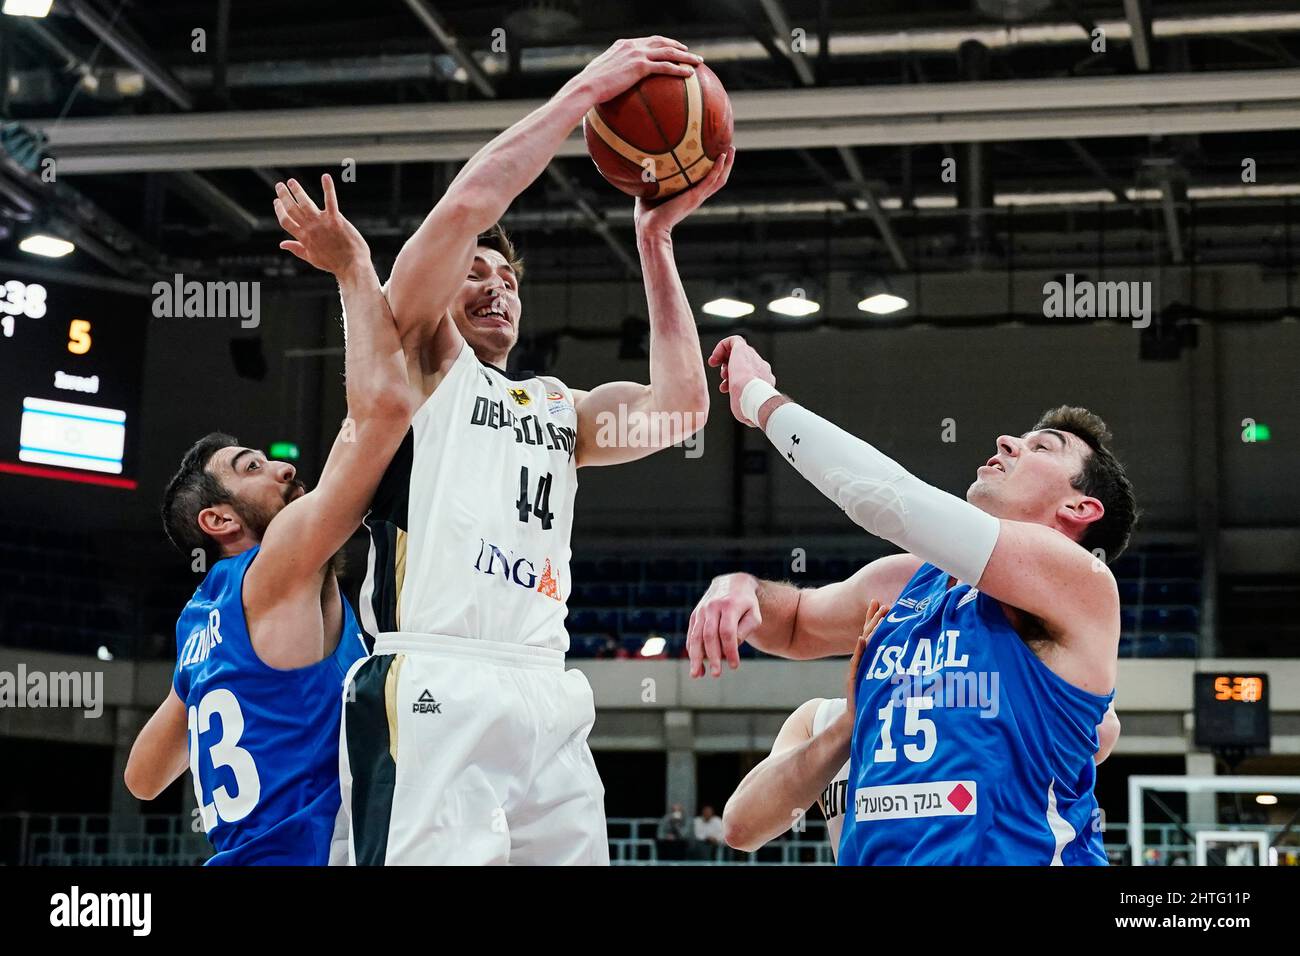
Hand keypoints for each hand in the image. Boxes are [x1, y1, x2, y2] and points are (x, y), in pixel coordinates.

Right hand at [274, 174, 370, 281]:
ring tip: (292, 181)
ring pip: (305, 203)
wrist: (352, 266)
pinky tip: (325, 176)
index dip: (279, 210)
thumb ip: (296, 249)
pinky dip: (328, 188)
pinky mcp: (336, 219)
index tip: (276, 201)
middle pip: (292, 209)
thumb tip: (281, 244)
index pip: (285, 221)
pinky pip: (330, 200)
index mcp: (303, 238)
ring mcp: (322, 223)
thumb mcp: (311, 258)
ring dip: (297, 190)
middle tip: (279, 185)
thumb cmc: (333, 263)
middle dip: (284, 196)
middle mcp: (310, 229)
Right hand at [572, 36, 701, 106]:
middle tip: (689, 51)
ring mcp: (637, 54)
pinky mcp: (640, 67)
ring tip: (698, 61)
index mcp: (623, 45)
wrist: (586, 87)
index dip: (663, 43)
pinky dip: (679, 69)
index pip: (647, 40)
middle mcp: (632, 46)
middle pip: (661, 42)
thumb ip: (612, 76)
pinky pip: (665, 67)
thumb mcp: (601, 76)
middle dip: (678, 45)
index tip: (673, 47)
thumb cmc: (590, 88)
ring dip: (685, 55)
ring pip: (668, 52)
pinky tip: (689, 74)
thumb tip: (613, 89)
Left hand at [635, 147, 734, 239]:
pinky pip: (711, 180)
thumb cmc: (646, 212)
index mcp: (689, 195)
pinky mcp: (694, 196)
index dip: (713, 169)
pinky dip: (718, 168)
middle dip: (726, 164)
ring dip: (728, 164)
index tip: (716, 154)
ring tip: (731, 149)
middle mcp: (696, 196)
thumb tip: (643, 161)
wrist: (648, 226)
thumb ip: (652, 177)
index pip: (706, 181)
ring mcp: (697, 196)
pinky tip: (722, 156)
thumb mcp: (652, 189)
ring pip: (719, 179)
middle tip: (730, 148)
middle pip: (718, 179)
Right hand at [687, 573, 760, 677]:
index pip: (727, 632)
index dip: (730, 650)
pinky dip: (692, 650)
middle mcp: (712, 607)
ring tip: (696, 675)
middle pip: (709, 635)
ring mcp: (701, 610)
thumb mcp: (754, 614)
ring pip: (696, 636)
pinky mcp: (695, 615)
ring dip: (695, 657)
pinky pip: (691, 634)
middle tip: (716, 674)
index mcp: (729, 605)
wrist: (732, 584)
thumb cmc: (747, 604)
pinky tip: (696, 664)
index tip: (734, 666)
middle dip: (712, 656)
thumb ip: (745, 630)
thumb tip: (733, 646)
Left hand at [707, 335, 775, 425]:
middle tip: (723, 378)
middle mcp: (760, 367)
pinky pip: (733, 340)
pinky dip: (721, 347)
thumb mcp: (748, 413)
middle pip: (743, 362)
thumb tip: (750, 420)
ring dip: (725, 359)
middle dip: (729, 369)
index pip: (749, 374)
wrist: (754, 397)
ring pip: (738, 350)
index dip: (733, 380)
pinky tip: (714, 359)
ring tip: (716, 368)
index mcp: (763, 380)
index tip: (724, 388)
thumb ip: (748, 412)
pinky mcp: (743, 349)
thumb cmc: (751, 407)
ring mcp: (753, 357)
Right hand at [831, 600, 887, 740]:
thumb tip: (910, 657)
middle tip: (883, 604)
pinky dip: (860, 651)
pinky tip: (862, 639)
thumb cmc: (874, 702)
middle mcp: (863, 661)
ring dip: (871, 628)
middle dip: (875, 619)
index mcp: (870, 659)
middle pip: (869, 635)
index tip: (883, 604)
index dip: (876, 619)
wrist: (858, 719)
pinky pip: (858, 663)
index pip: (873, 634)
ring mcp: (858, 668)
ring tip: (878, 614)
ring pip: (865, 644)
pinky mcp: (855, 679)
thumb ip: (890, 667)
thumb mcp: (883, 682)